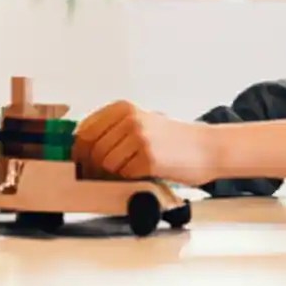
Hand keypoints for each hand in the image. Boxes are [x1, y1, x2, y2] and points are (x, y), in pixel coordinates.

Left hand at [71, 100, 216, 185]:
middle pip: (92, 149)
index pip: (84, 130)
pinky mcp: (149, 159)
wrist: (206, 148)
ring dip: (112, 173)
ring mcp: (140, 138)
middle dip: (91, 166)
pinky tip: (142, 172)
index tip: (80, 162)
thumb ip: (112, 130)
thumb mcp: (141, 122)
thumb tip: (79, 149)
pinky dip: (129, 178)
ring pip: (106, 164)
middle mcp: (130, 119)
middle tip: (98, 175)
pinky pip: (123, 174)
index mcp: (124, 108)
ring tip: (128, 171)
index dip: (79, 150)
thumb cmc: (172, 140)